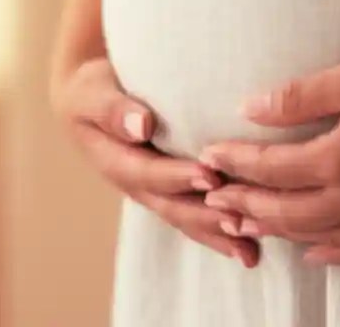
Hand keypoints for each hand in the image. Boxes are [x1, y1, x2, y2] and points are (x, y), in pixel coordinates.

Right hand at [52, 58, 259, 266]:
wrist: (89, 99)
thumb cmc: (93, 89)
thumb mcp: (92, 92)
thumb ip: (113, 110)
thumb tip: (142, 126)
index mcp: (114, 160)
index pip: (146, 173)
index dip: (176, 177)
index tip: (208, 176)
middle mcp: (135, 183)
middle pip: (170, 206)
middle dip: (204, 217)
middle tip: (238, 221)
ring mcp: (153, 191)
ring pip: (185, 218)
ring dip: (216, 235)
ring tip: (249, 250)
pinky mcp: (171, 190)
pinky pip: (195, 215)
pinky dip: (220, 233)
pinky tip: (251, 247)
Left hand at [197, 49, 339, 264]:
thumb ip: (301, 97)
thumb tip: (249, 108)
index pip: (269, 168)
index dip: (233, 162)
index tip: (207, 156)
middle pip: (284, 211)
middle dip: (242, 204)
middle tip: (209, 197)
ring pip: (317, 236)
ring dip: (275, 231)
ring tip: (244, 224)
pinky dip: (331, 255)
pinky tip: (314, 252)